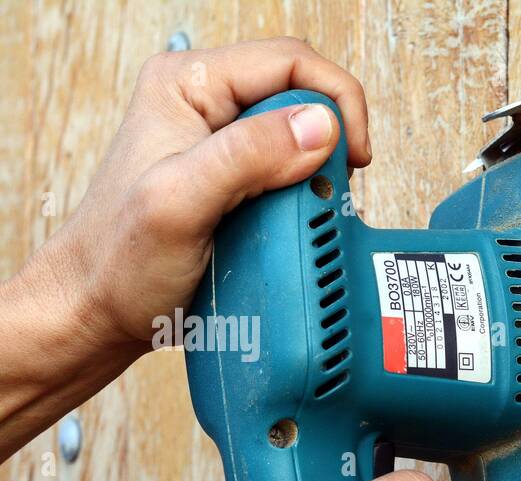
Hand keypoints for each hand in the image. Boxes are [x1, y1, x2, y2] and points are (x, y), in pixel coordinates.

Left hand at [0, 37, 370, 459]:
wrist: (98, 310)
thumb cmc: (118, 260)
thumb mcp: (181, 202)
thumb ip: (247, 156)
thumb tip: (319, 126)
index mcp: (187, 83)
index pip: (290, 61)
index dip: (335, 102)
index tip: (353, 157)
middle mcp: (206, 104)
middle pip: (302, 98)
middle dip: (329, 147)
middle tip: (326, 197)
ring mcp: (222, 144)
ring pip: (302, 141)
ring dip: (319, 182)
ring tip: (304, 221)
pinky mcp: (235, 180)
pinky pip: (291, 177)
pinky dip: (305, 205)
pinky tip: (293, 232)